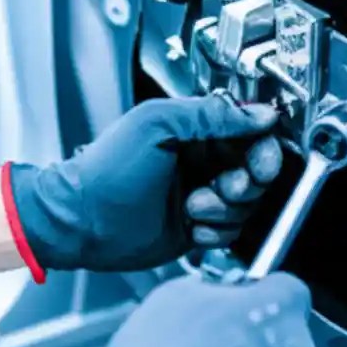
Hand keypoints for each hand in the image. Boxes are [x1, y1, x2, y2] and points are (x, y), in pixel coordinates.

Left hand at [7, 96, 282, 272]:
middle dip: (244, 184)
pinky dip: (215, 232)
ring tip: (191, 207)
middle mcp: (204, 161)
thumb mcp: (157, 124)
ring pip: (246, 205)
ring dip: (223, 210)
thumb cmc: (107, 172)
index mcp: (197, 129)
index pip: (251, 133)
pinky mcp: (200, 226)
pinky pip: (231, 231)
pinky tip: (190, 226)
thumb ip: (211, 114)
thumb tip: (258, 114)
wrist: (83, 222)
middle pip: (256, 172)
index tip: (260, 163)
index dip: (263, 150)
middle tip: (223, 187)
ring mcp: (204, 194)